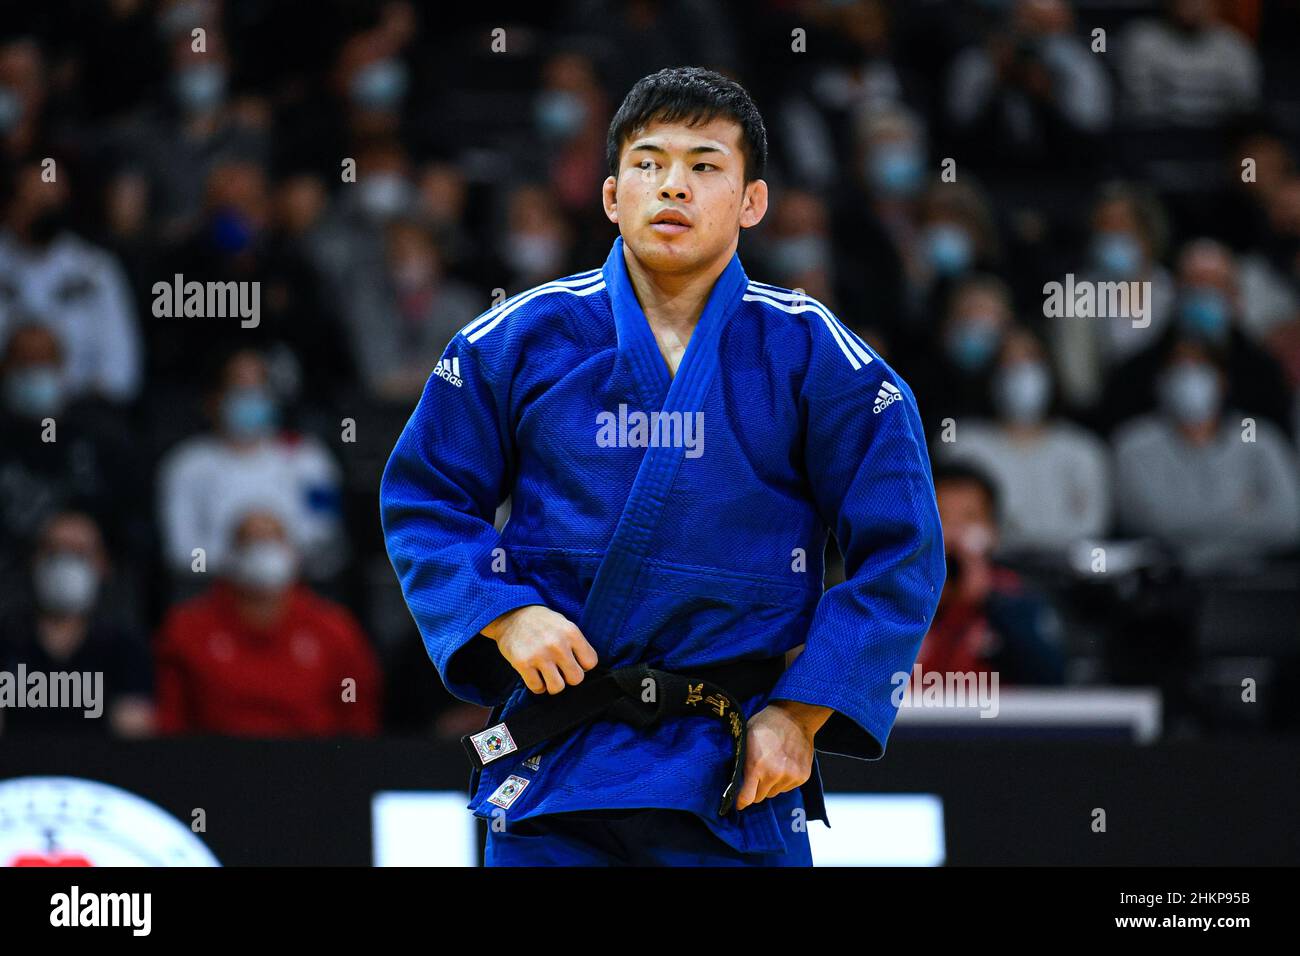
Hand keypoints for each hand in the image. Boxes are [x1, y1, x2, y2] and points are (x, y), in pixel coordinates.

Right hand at [482, 605, 598, 694]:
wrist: (511, 614)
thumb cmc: (541, 622)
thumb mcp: (564, 624)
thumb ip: (575, 643)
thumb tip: (584, 667)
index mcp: (571, 633)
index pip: (591, 662)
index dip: (582, 665)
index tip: (573, 662)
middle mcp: (558, 644)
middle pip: (576, 678)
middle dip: (568, 677)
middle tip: (559, 670)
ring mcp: (540, 655)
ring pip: (557, 687)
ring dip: (552, 684)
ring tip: (547, 675)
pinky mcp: (523, 664)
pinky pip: (537, 688)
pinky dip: (537, 685)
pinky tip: (534, 675)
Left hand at [734, 701, 828, 811]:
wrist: (794, 716)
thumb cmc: (765, 725)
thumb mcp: (746, 739)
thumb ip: (741, 762)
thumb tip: (734, 782)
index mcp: (757, 766)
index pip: (747, 798)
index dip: (741, 802)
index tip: (739, 802)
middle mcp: (775, 774)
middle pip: (760, 797)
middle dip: (756, 789)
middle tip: (757, 774)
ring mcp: (791, 776)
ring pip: (774, 792)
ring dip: (771, 784)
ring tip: (772, 765)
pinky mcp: (803, 776)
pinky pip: (787, 788)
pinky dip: (784, 780)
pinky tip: (784, 764)